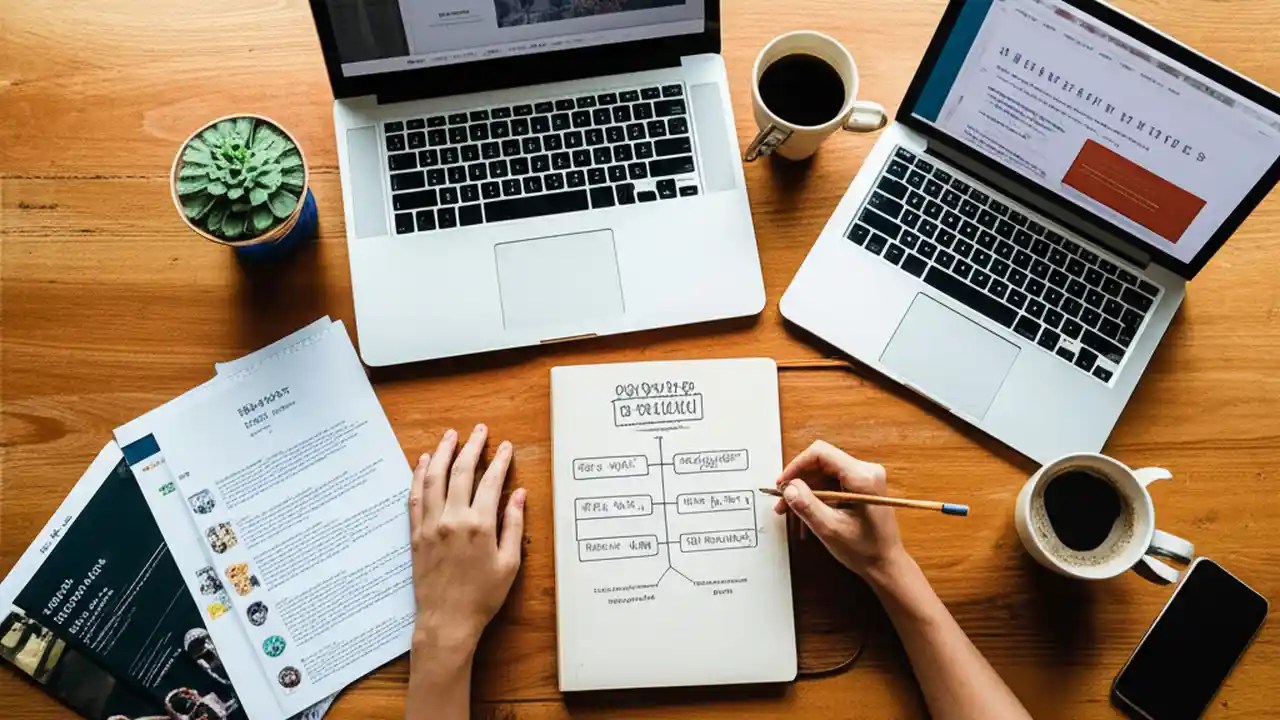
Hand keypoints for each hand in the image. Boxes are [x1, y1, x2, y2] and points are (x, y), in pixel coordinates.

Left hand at [409, 425, 525, 657]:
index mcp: (479, 525)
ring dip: (441, 453)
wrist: (447, 621)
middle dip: (471, 447)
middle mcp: (452, 519)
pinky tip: (423, 463)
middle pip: (460, 472)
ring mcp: (431, 525)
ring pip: (434, 478)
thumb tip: (518, 495)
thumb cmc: (482, 597)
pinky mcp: (416, 535)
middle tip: (478, 431)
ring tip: (449, 436)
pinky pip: (415, 497)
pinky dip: (419, 476)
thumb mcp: (509, 563)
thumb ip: (513, 525)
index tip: (505, 447)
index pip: (490, 481)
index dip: (499, 460)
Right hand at [774, 441, 905, 579]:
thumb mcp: (830, 529)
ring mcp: (865, 477)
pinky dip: (816, 493)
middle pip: (822, 461)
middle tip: (782, 499)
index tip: (782, 484)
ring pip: (824, 471)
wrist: (886, 563)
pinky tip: (805, 508)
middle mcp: (867, 471)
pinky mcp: (862, 484)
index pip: (821, 454)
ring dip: (805, 487)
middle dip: (799, 479)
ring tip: (788, 508)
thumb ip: (807, 506)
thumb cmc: (865, 550)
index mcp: (863, 477)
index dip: (796, 465)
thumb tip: (788, 488)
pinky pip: (832, 480)